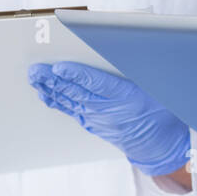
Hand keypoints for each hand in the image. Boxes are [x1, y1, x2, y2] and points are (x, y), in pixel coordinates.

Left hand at [28, 61, 190, 176]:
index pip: (96, 83)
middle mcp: (108, 111)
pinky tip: (46, 94)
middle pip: (76, 92)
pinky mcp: (93, 124)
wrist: (160, 145)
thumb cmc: (161, 112)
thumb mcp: (157, 87)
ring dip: (51, 89)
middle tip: (36, 70)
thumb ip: (138, 70)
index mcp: (126, 97)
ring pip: (70, 101)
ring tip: (35, 78)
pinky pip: (72, 110)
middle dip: (54, 80)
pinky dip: (57, 101)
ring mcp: (98, 119)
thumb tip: (122, 49)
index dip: (76, 75)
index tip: (60, 66)